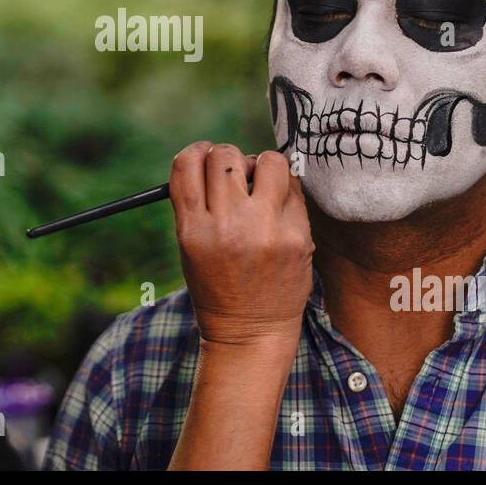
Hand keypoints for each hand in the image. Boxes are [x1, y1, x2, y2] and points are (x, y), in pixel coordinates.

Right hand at [168, 142, 313, 347]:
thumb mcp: (190, 247)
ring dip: (263, 166)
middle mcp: (228, 226)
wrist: (252, 332)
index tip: (204, 156)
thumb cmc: (218, 286)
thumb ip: (196, 203)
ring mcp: (266, 230)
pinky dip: (285, 190)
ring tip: (262, 187)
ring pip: (267, 160)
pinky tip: (279, 210)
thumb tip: (213, 155)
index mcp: (193, 230)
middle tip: (236, 174)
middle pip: (224, 156)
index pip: (188, 163)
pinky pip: (293, 187)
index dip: (196, 152)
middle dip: (230, 158)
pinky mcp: (298, 235)